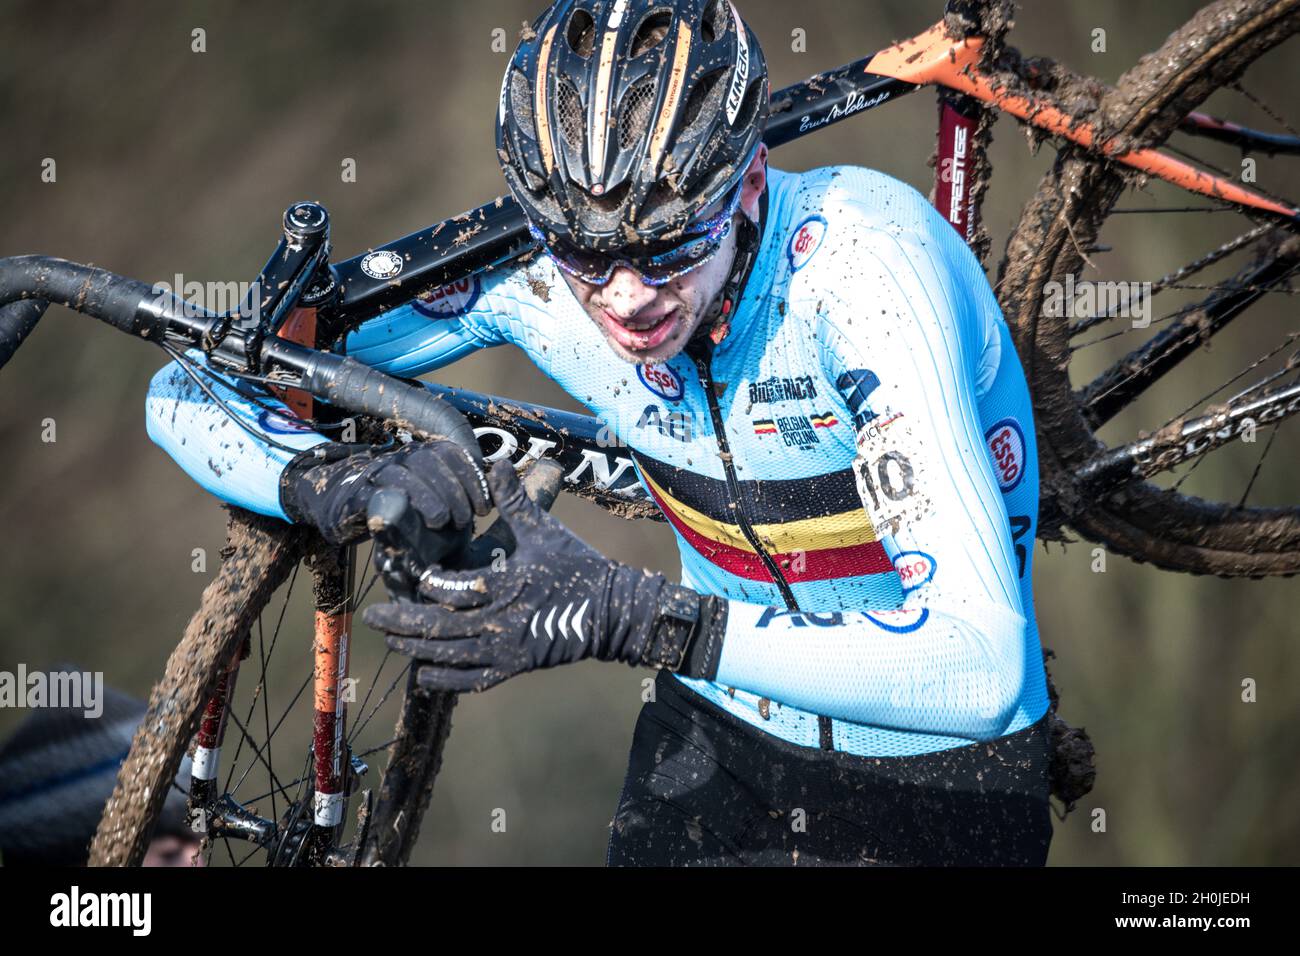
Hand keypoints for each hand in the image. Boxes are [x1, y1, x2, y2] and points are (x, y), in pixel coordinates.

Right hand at [281, 439, 489, 546]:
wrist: (352, 513)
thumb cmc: (409, 514)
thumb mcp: (444, 505)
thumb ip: (466, 495)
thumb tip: (504, 486)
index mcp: (425, 456)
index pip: (452, 453)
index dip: (472, 478)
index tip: (485, 506)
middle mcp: (401, 459)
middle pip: (428, 460)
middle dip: (452, 489)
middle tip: (465, 519)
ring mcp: (376, 476)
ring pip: (400, 474)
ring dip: (426, 496)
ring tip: (442, 522)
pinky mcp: (355, 498)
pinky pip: (370, 497)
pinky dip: (391, 507)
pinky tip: (410, 523)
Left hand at [362, 460, 725, 691]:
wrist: (613, 612)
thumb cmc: (578, 566)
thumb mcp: (545, 530)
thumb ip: (515, 499)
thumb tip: (496, 462)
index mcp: (506, 585)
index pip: (454, 590)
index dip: (427, 586)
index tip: (408, 576)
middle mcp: (501, 622)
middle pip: (440, 627)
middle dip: (403, 622)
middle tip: (373, 616)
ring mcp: (507, 649)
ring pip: (450, 656)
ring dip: (416, 649)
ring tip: (390, 640)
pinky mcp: (515, 667)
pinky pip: (472, 679)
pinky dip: (445, 678)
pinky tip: (423, 675)